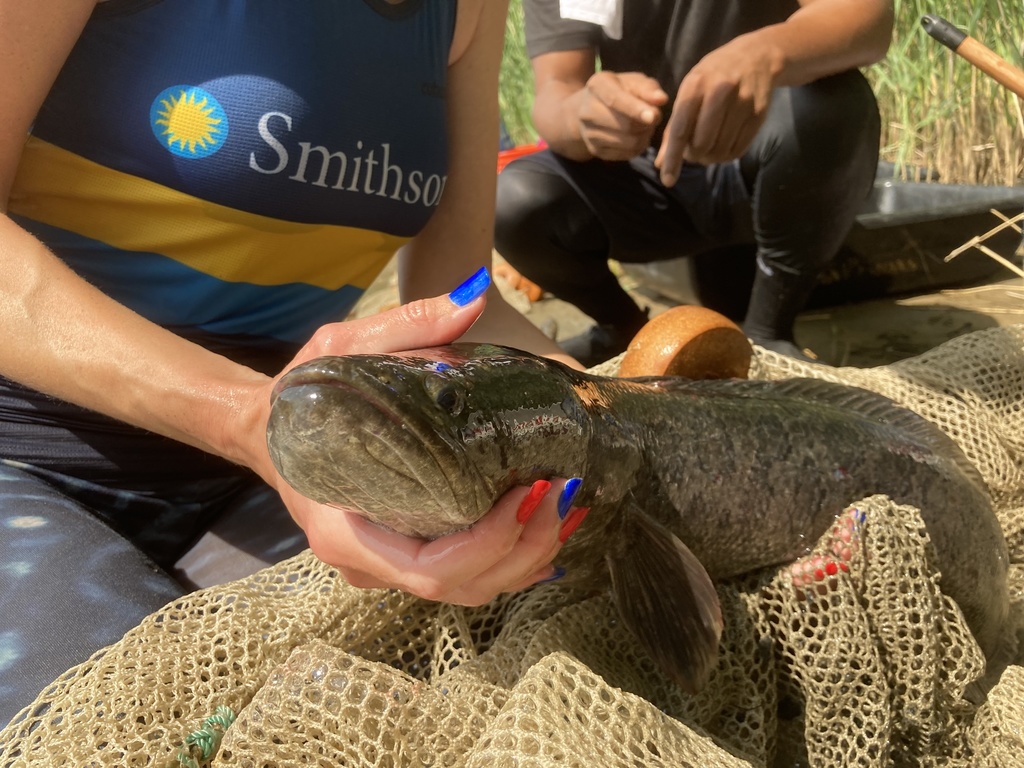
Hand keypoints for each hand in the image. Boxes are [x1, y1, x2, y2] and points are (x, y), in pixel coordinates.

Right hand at [248, 281, 572, 604]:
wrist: (266, 431)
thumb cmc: (297, 397)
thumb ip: (405, 326)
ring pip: (469, 589)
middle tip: (565, 494)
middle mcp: (368, 561)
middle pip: (461, 585)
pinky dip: (513, 561)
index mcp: (344, 528)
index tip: (526, 495)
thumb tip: (473, 296)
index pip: (428, 568)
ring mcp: (387, 567)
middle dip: (524, 549)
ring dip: (527, 558)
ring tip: (569, 508)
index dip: (488, 545)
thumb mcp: (338, 349)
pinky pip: (465, 577)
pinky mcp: (406, 556)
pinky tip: (548, 533)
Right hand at [576, 71, 667, 160]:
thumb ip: (649, 89)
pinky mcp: (595, 151)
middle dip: (647, 124)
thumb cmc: (621, 91)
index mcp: (597, 86)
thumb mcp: (635, 82)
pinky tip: (638, 136)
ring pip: (628, 142)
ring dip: (645, 136)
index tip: (654, 116)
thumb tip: (661, 99)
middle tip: (655, 117)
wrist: (594, 108)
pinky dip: (639, 147)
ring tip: (646, 126)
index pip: (616, 100)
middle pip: (624, 125)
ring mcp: (589, 133)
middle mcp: (587, 111)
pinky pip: (627, 154)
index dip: (636, 109)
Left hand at [655, 34, 780, 183]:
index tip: (667, 181)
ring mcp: (742, 102)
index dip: (673, 158)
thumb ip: (675, 127)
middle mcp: (719, 91)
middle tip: (694, 151)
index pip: (681, 130)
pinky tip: (723, 145)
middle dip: (694, 155)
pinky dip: (726, 156)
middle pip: (702, 144)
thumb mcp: (690, 92)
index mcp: (696, 85)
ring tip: (708, 146)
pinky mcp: (758, 113)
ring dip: (711, 157)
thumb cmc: (714, 76)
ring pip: (720, 150)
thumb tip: (661, 164)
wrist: (756, 56)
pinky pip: (738, 149)